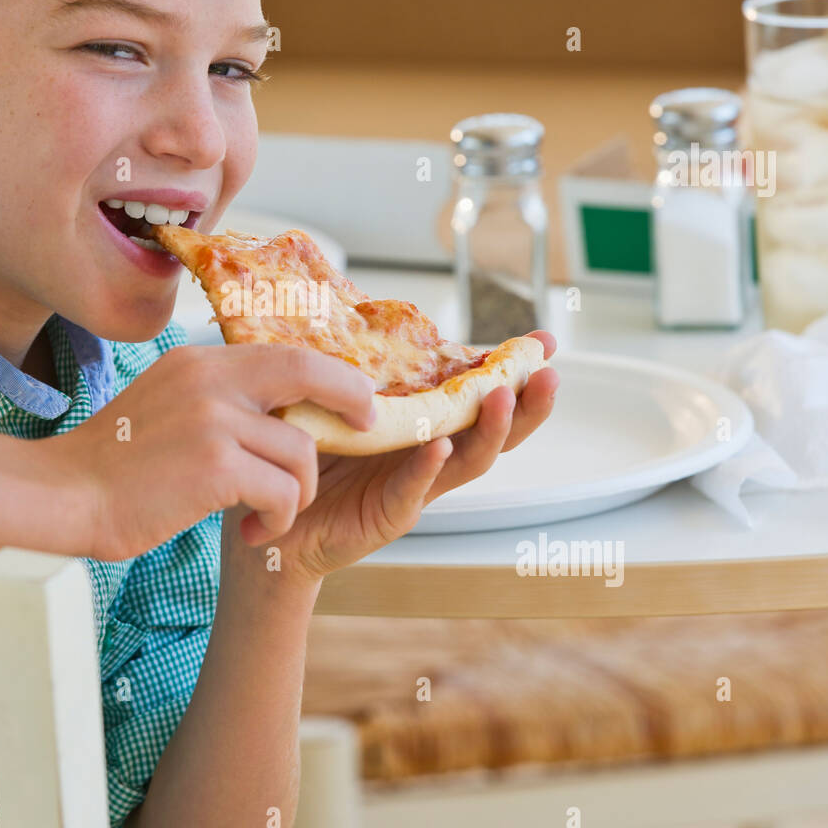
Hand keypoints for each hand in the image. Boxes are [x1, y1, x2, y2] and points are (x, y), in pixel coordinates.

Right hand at [43, 343, 374, 561]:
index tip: (353, 396)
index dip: (330, 373)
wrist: (63, 496)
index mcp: (198, 364)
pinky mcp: (215, 466)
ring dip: (298, 491)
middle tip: (367, 426)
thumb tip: (273, 409)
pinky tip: (254, 530)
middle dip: (350, 399)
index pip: (283, 352)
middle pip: (308, 372)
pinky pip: (283, 490)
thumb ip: (214, 397)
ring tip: (271, 513)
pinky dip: (279, 516)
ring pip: (300, 451)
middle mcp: (209, 380)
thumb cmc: (111, 464)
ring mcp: (213, 420)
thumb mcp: (164, 404)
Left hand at [232, 331, 558, 581]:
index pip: (478, 395)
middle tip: (549, 374)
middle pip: (494, 431)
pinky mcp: (388, 513)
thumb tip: (359, 306)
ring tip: (504, 398)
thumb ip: (362, 370)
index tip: (546, 342)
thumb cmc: (311, 455)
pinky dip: (428, 469)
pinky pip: (413, 490)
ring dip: (490, 430)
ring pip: (468, 461)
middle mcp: (431, 455)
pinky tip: (441, 448)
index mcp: (425, 425)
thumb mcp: (341, 402)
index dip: (514, 371)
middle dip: (527, 403)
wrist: (279, 520)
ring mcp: (416, 486)